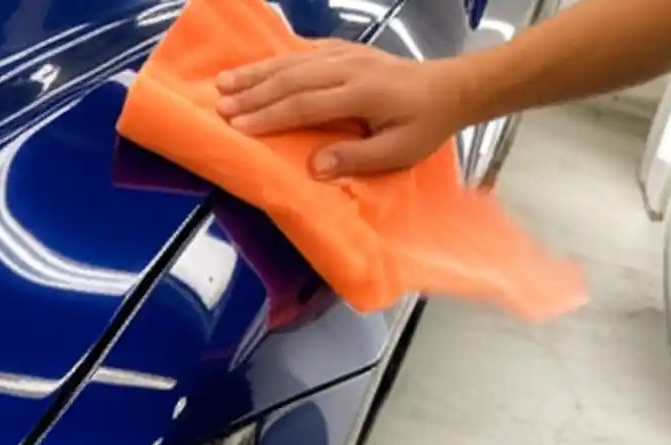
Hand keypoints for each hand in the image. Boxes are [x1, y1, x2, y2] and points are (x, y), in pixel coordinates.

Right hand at [215, 40, 476, 177]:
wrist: (451, 88)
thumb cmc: (424, 126)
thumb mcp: (398, 152)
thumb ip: (356, 158)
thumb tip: (314, 167)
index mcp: (361, 94)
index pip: (305, 104)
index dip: (269, 116)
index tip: (238, 126)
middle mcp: (349, 68)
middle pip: (291, 78)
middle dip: (253, 92)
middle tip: (219, 105)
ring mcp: (346, 55)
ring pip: (294, 60)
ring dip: (257, 72)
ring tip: (224, 81)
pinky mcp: (346, 50)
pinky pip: (306, 50)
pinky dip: (279, 58)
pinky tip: (260, 65)